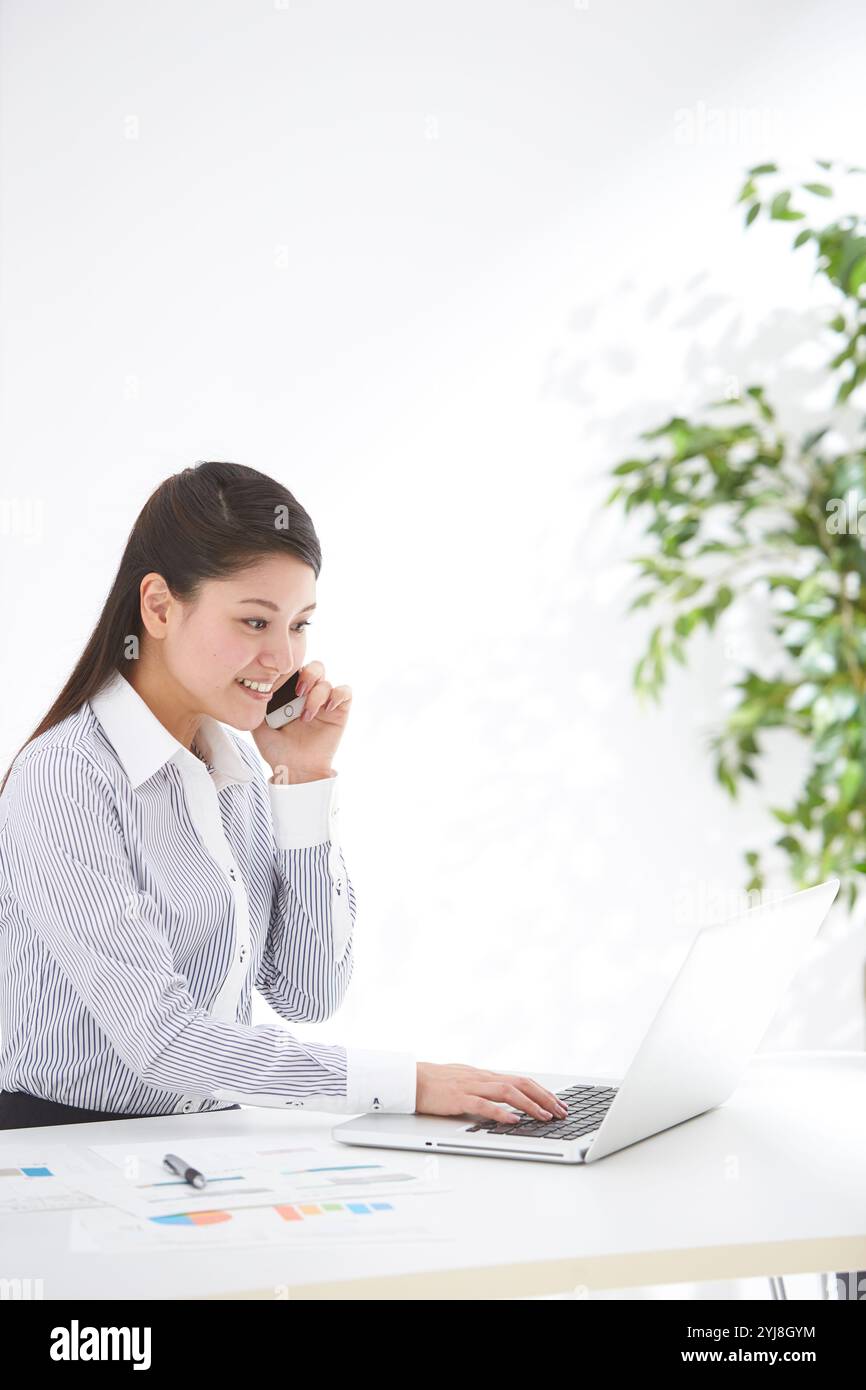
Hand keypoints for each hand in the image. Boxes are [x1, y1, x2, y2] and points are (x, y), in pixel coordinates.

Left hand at [250, 660, 351, 778]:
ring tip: (306, 716)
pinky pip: (345, 692)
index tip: (280, 684)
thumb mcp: (258, 724)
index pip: (294, 669)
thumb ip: (257, 704)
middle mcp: (308, 694)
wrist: (294, 769)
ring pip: (327, 680)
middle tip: (298, 692)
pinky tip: (327, 708)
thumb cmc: (277, 749)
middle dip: (307, 674)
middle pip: (314, 667)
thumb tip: (255, 686)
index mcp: (289, 692)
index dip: (289, 670)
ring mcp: (325, 702)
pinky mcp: (339, 711)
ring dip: (317, 695)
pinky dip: (338, 694)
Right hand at [414, 1062, 568, 1123]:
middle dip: (545, 1098)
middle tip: (561, 1111)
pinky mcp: (459, 1098)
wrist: (411, 1079)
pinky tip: (513, 1120)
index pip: (521, 1080)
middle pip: (521, 1083)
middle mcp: (483, 1078)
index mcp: (486, 1075)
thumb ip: (485, 1087)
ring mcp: (472, 1086)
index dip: (543, 1091)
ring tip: (544, 1116)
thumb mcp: (466, 1080)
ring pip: (508, 1092)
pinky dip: (501, 1112)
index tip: (558, 1104)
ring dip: (529, 1105)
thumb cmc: (437, 1082)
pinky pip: (483, 1104)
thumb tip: (505, 1096)